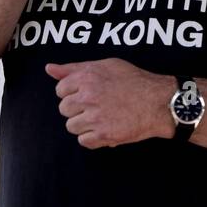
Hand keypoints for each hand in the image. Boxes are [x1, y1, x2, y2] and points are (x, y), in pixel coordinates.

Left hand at [45, 59, 172, 148]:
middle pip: (64, 109)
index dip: (73, 93)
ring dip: (84, 124)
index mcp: (86, 78)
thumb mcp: (105, 65)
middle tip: (96, 106)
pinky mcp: (104, 135)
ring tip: (102, 118)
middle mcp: (88, 97)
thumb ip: (74, 68)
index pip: (60, 90)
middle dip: (77, 109)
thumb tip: (49, 69)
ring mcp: (95, 117)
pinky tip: (105, 128)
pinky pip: (83, 141)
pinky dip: (93, 138)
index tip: (87, 94)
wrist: (158, 102)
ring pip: (72, 126)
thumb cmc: (134, 80)